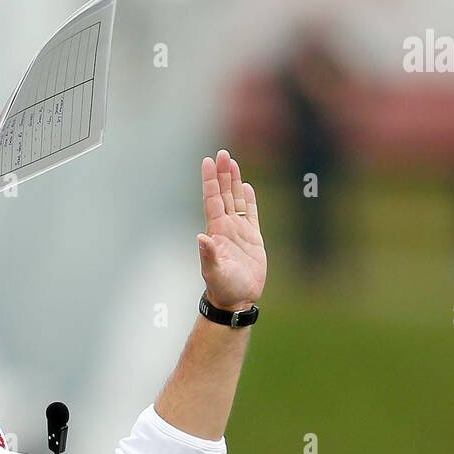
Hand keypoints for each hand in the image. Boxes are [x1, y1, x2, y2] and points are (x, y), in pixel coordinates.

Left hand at [198, 150, 266, 310]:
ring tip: (232, 162)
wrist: (238, 300)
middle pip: (223, 194)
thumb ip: (208, 254)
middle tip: (222, 153)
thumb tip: (201, 237)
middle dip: (222, 174)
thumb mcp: (214, 271)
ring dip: (233, 181)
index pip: (212, 199)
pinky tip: (246, 186)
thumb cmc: (223, 287)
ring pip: (236, 200)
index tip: (208, 161)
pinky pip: (251, 213)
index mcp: (216, 231)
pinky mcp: (252, 238)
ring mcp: (239, 231)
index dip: (210, 180)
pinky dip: (249, 199)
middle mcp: (226, 227)